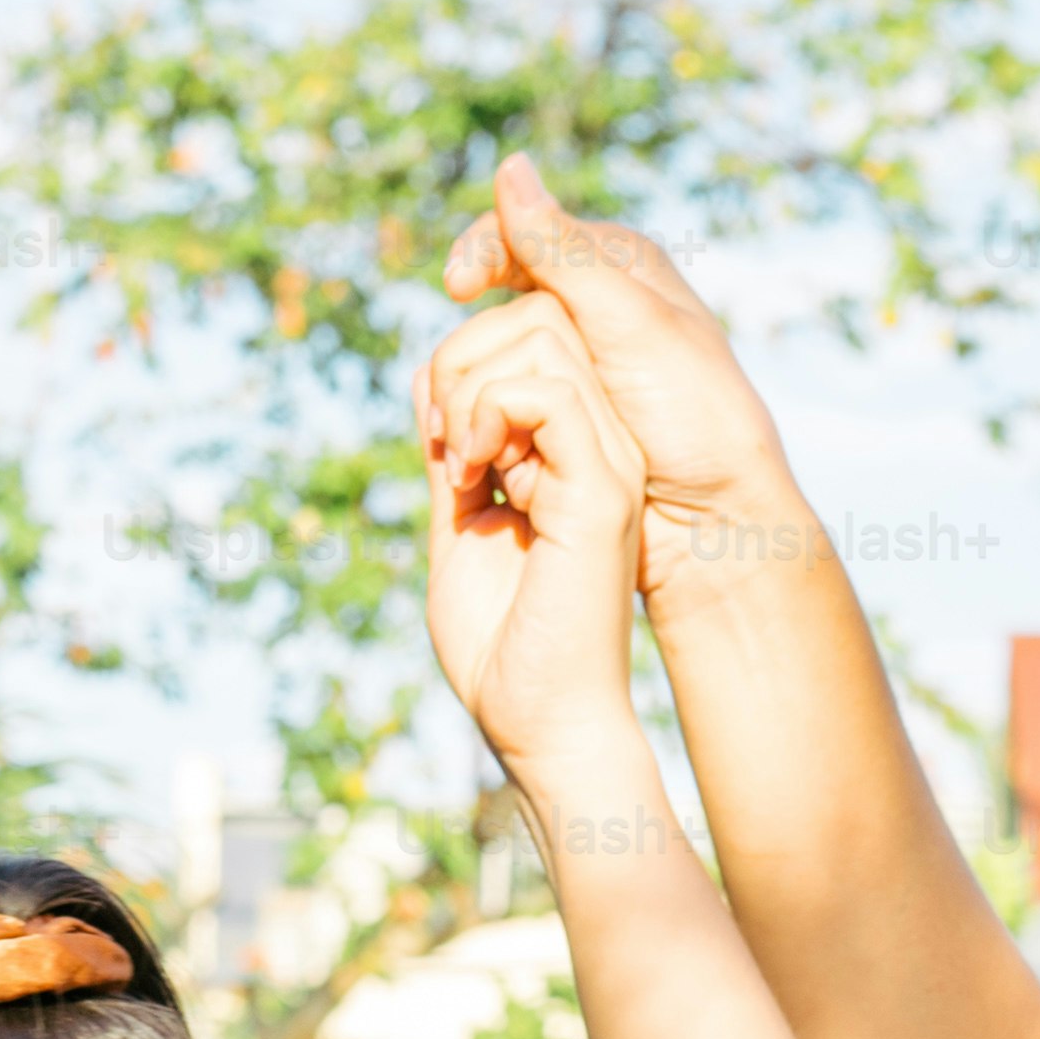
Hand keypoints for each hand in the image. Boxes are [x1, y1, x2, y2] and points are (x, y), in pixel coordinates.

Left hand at [414, 287, 653, 786]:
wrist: (538, 723)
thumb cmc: (501, 648)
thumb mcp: (458, 525)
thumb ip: (450, 453)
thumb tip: (432, 371)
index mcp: (573, 450)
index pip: (527, 335)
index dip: (463, 363)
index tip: (436, 445)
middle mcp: (599, 444)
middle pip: (535, 316)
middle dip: (460, 359)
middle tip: (440, 449)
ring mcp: (607, 460)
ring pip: (542, 334)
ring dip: (469, 387)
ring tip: (456, 467)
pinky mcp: (601, 487)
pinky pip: (548, 390)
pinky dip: (487, 412)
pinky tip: (469, 477)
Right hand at [434, 156, 807, 606]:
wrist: (715, 518)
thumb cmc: (690, 413)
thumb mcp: (626, 321)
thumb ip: (561, 251)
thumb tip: (508, 163)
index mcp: (617, 266)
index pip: (523, 233)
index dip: (482, 253)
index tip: (458, 288)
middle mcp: (594, 310)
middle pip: (498, 301)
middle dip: (477, 339)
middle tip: (459, 375)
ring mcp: (575, 369)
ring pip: (492, 360)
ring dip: (476, 391)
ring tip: (475, 424)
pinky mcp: (563, 420)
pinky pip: (502, 409)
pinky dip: (488, 425)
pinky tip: (487, 451)